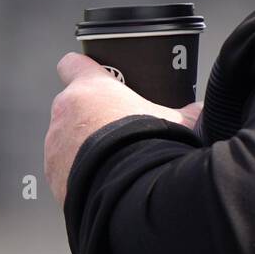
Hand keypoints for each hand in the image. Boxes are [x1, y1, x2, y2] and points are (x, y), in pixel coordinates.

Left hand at [44, 51, 203, 205]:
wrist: (130, 190)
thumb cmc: (149, 144)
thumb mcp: (175, 122)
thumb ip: (187, 112)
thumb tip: (202, 111)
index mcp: (89, 88)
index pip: (71, 64)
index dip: (81, 69)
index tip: (93, 77)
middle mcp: (64, 113)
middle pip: (70, 106)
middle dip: (88, 116)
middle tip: (113, 129)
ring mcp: (54, 145)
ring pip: (64, 139)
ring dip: (81, 147)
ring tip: (109, 161)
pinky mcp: (53, 175)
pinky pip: (62, 169)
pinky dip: (77, 174)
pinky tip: (102, 181)